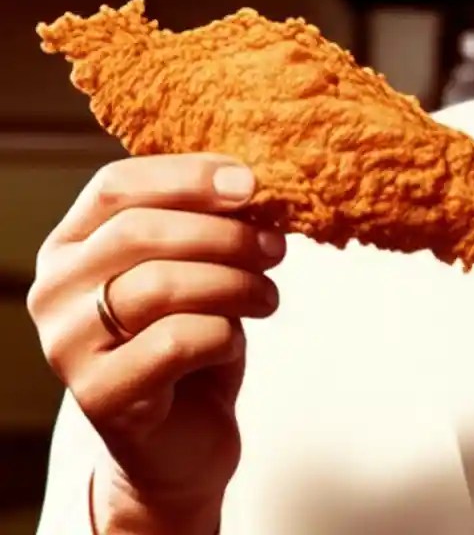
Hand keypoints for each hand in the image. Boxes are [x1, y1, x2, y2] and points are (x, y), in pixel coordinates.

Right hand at [27, 153, 286, 532]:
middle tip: (276, 247)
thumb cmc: (193, 342)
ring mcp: (68, 346)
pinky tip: (233, 341)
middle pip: (138, 232)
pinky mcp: (99, 396)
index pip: (115, 186)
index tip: (252, 184)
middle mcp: (55, 292)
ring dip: (234, 284)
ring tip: (268, 296)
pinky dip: (223, 334)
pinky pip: (176, 343)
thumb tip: (254, 183)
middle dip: (224, 234)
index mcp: (72, 246)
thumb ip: (211, 226)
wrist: (185, 440)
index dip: (187, 176)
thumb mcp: (200, 270)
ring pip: (159, 286)